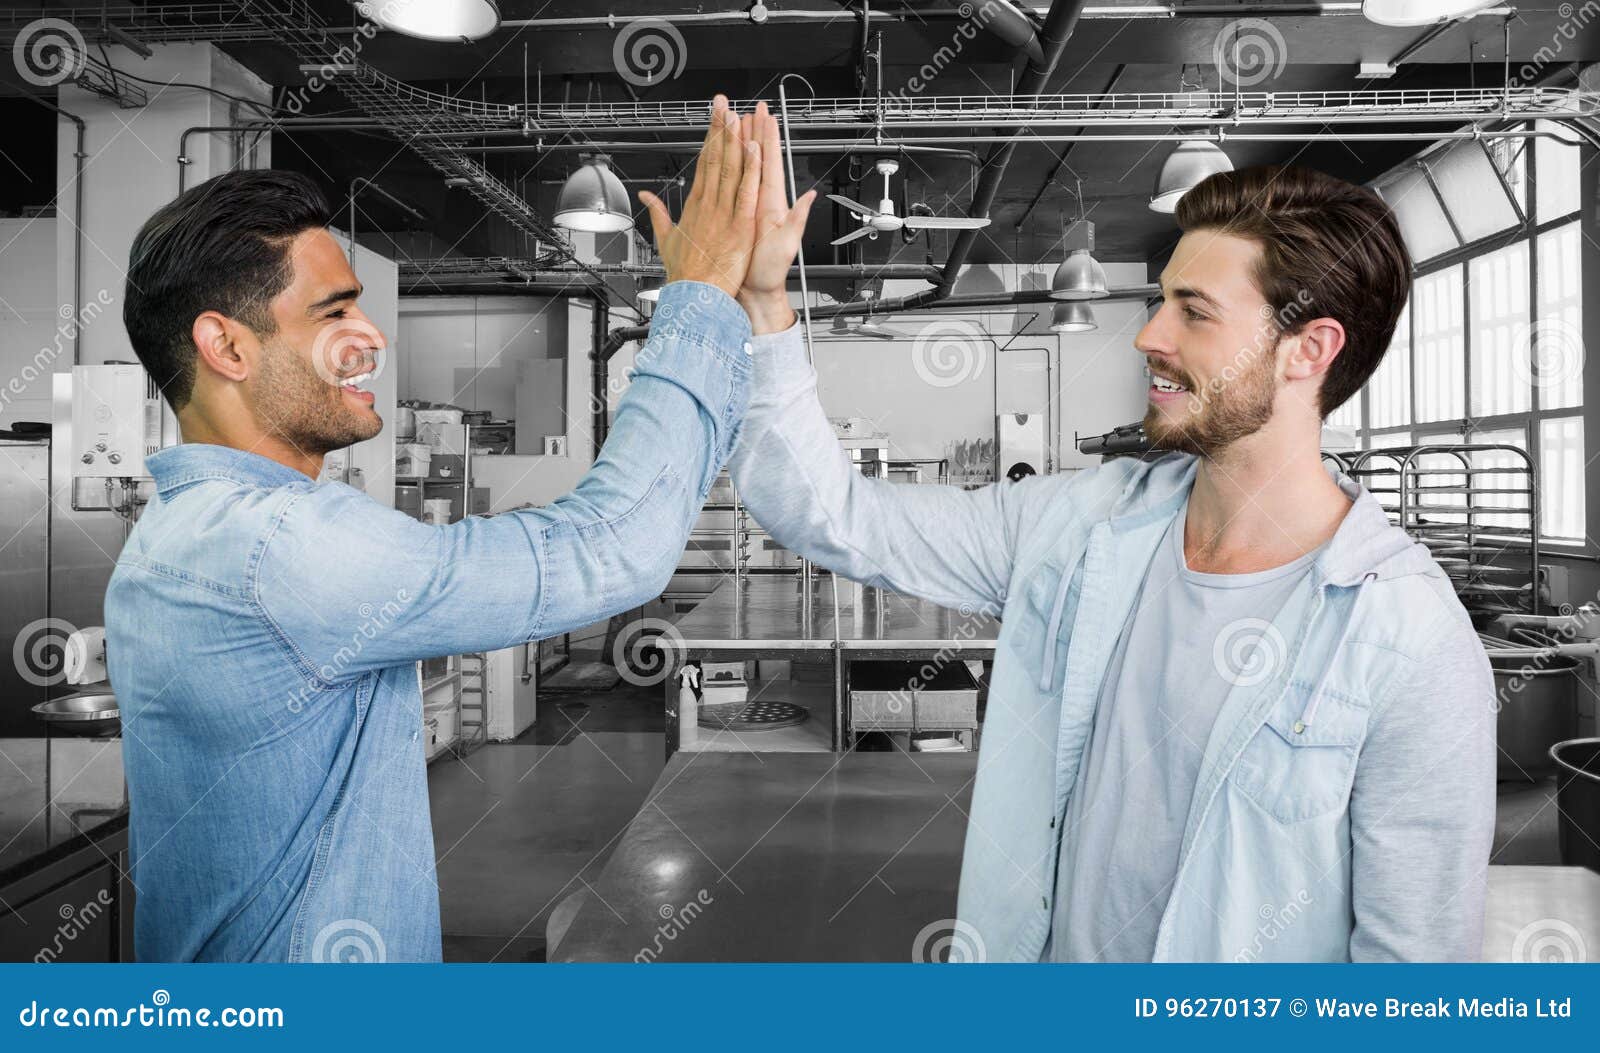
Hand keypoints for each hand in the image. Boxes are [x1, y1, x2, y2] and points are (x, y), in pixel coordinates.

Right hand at [638, 95, 760, 299]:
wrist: (694, 297)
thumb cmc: (684, 274)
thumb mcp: (665, 239)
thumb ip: (658, 213)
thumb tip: (645, 196)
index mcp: (694, 206)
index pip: (704, 164)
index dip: (710, 139)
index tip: (714, 119)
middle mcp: (708, 205)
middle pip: (715, 159)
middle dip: (719, 129)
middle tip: (723, 102)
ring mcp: (724, 214)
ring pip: (731, 171)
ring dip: (735, 142)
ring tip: (738, 116)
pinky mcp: (739, 226)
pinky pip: (747, 193)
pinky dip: (751, 171)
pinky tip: (755, 150)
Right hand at [738, 102, 816, 334]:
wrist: (754, 291)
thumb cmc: (769, 273)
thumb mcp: (788, 245)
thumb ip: (799, 219)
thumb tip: (811, 196)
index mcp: (771, 204)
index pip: (771, 163)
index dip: (768, 138)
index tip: (766, 116)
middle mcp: (759, 202)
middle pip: (757, 160)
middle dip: (754, 132)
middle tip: (749, 108)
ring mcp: (747, 208)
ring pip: (744, 169)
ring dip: (741, 144)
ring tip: (738, 122)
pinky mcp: (736, 217)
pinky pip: (732, 188)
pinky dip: (729, 170)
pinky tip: (725, 158)